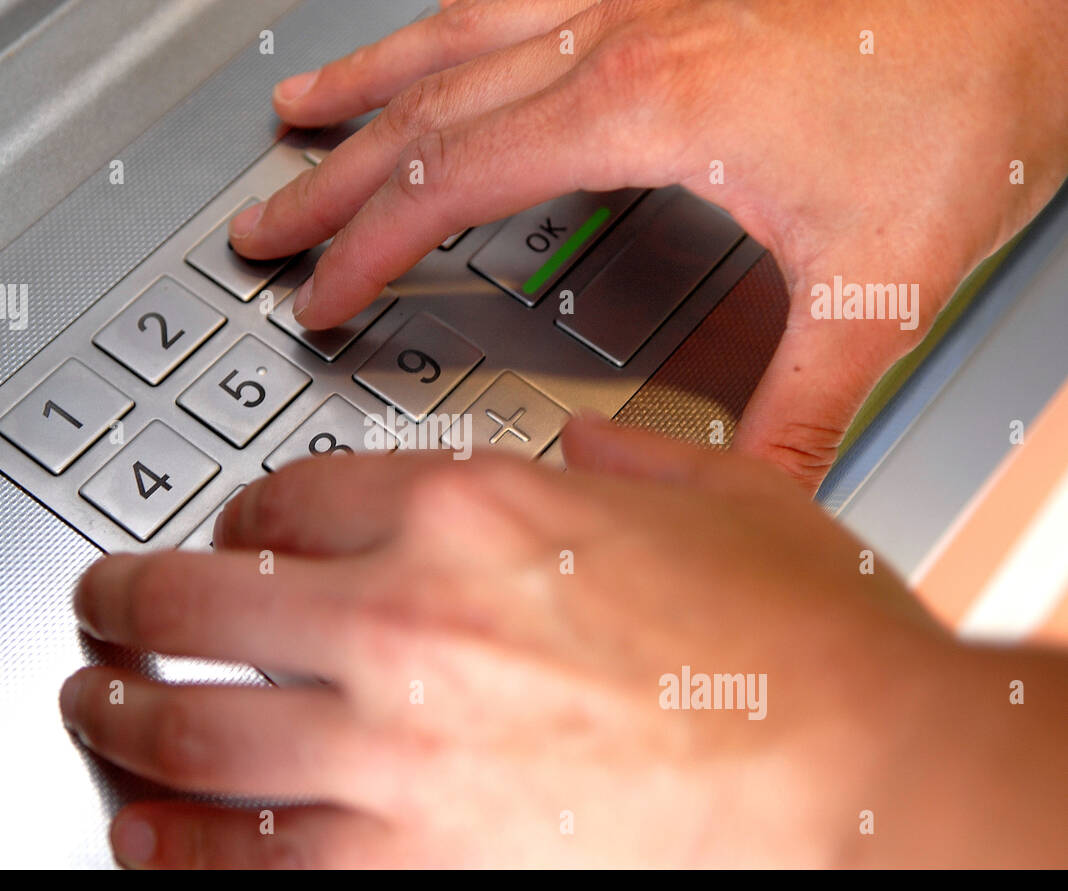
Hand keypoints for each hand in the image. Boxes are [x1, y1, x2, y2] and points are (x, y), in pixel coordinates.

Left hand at [60, 420, 1067, 866]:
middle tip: (104, 605)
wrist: (869, 780)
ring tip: (96, 706)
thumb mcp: (712, 492)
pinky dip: (176, 843)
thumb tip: (567, 452)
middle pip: (201, 601)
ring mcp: (398, 752)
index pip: (293, 496)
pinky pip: (247, 857)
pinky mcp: (412, 868)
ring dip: (121, 716)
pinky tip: (147, 830)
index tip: (239, 535)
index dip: (248, 514)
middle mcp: (412, 620)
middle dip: (130, 601)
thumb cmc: (806, 648)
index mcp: (476, 509)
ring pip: (192, 731)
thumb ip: (613, 455)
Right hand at [228, 0, 1067, 489]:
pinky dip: (444, 29)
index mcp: (649, 106)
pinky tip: (426, 42)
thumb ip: (801, 410)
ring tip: (297, 111)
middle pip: (429, 105)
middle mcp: (623, 33)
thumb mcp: (881, 282)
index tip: (316, 290)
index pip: (456, 178)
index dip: (370, 243)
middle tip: (260, 218)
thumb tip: (750, 508)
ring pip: (457, 31)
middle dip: (331, 174)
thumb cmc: (965, 100)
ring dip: (368, 80)